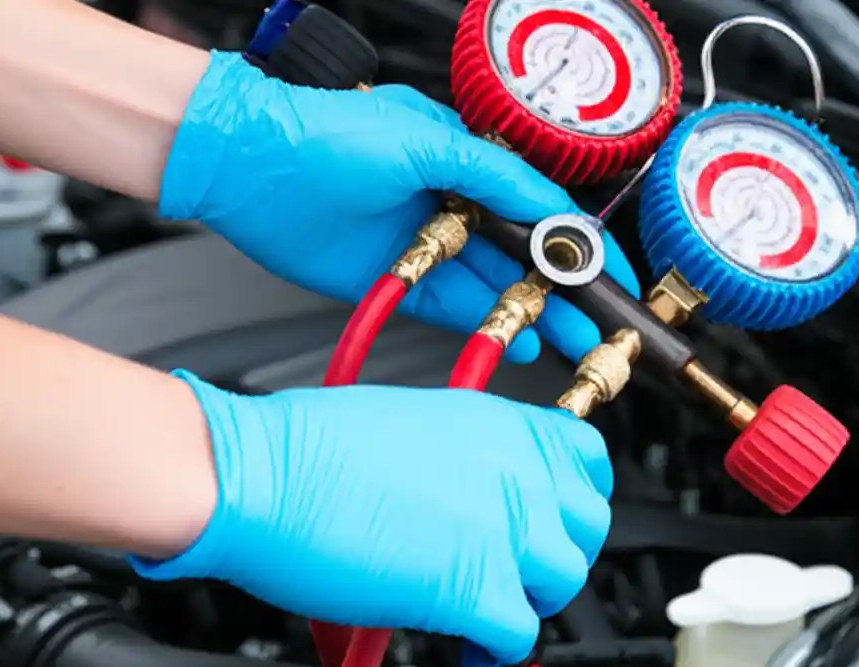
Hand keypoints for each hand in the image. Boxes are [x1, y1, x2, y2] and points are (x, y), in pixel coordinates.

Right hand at [130, 371, 612, 662]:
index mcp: (499, 422)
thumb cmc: (307, 449)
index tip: (555, 516)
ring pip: (563, 582)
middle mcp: (513, 469)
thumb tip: (481, 493)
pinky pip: (519, 633)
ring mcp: (501, 527)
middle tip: (516, 566)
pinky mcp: (474, 586)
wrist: (260, 476)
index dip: (573, 496)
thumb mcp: (413, 423)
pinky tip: (460, 627)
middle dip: (555, 552)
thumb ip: (468, 456)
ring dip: (525, 598)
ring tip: (482, 599)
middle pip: (589, 526)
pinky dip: (493, 641)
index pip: (589, 459)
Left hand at [159, 51, 640, 362]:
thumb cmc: (322, 133)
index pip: (539, 208)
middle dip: (565, 291)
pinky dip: (484, 326)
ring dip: (531, 314)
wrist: (246, 164)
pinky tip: (515, 338)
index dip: (579, 245)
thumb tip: (547, 201)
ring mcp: (423, 245)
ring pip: (491, 287)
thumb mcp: (422, 139)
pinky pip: (450, 309)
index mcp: (464, 163)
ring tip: (568, 341)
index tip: (612, 275)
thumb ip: (491, 174)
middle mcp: (448, 204)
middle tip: (599, 324)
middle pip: (521, 257)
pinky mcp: (394, 279)